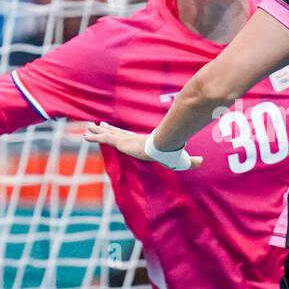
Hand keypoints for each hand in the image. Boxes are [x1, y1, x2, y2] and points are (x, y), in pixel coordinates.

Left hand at [83, 122, 202, 169]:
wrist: (167, 147)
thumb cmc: (173, 153)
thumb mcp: (181, 160)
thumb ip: (190, 161)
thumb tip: (203, 162)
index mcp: (142, 143)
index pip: (129, 137)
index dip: (121, 134)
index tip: (114, 130)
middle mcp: (132, 140)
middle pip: (116, 134)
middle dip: (106, 130)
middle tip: (96, 126)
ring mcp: (126, 140)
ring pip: (108, 135)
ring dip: (96, 133)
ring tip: (86, 129)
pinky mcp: (122, 142)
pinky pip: (105, 139)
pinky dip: (94, 137)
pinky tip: (84, 135)